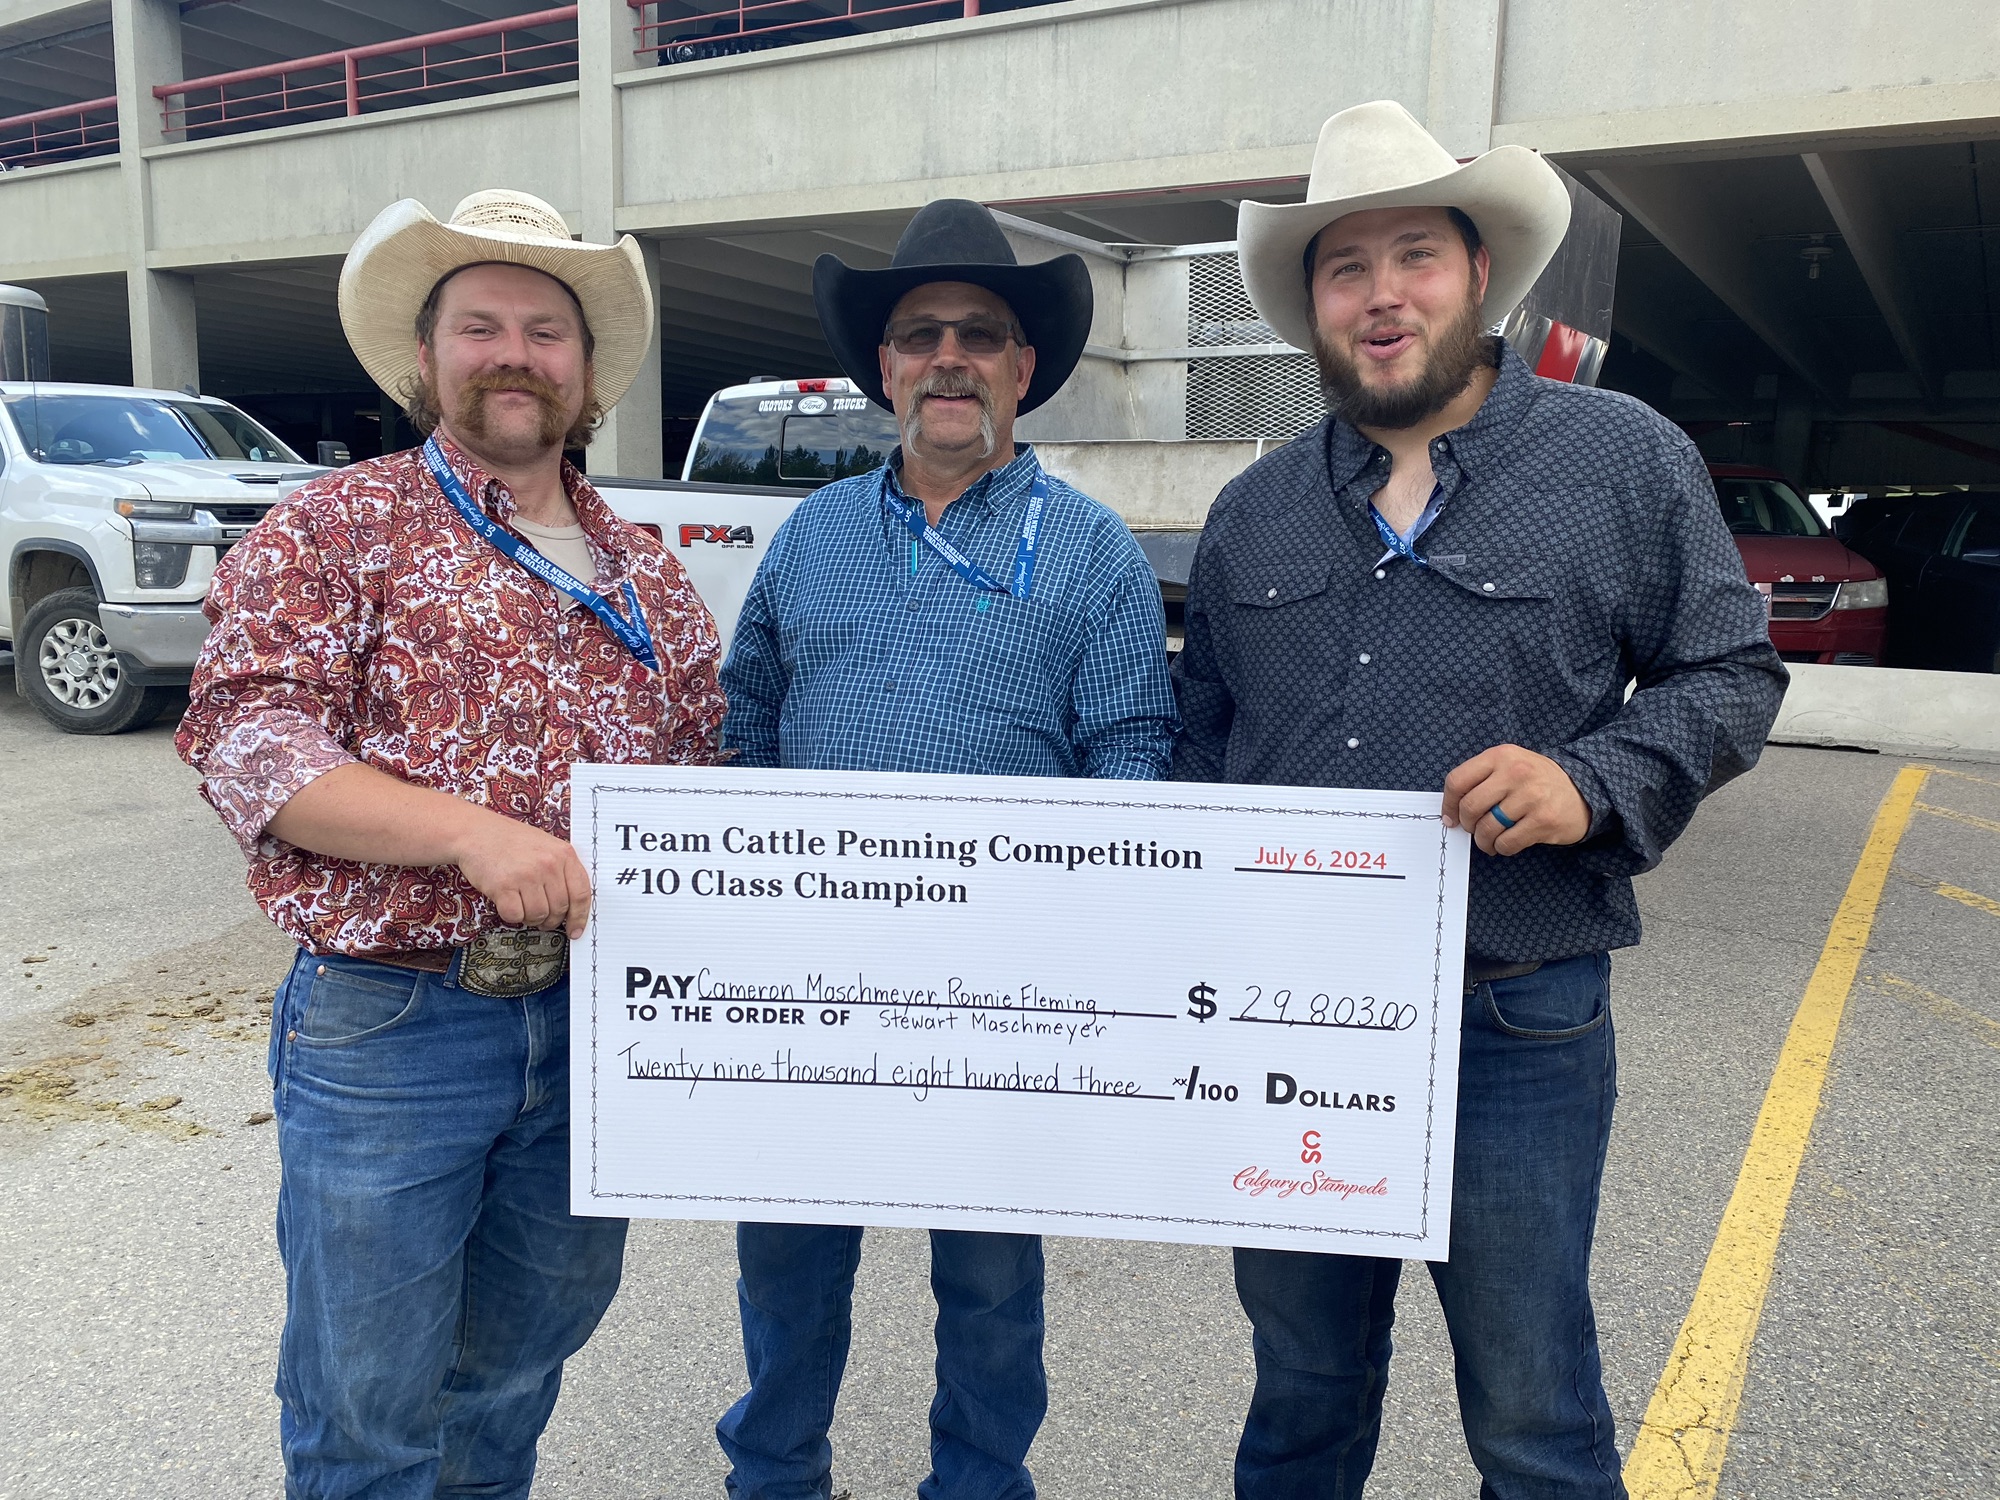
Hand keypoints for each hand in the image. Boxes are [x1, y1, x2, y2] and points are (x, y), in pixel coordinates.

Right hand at [452, 810, 593, 938]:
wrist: (476, 832)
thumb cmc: (511, 841)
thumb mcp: (547, 846)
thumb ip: (562, 871)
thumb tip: (572, 906)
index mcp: (564, 854)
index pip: (581, 894)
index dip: (579, 917)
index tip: (575, 930)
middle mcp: (548, 864)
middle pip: (559, 909)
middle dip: (550, 920)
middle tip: (542, 918)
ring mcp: (527, 875)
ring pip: (538, 915)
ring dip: (530, 918)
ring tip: (522, 905)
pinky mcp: (504, 886)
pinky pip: (515, 916)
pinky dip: (511, 915)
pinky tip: (507, 901)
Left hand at [1441, 744, 1590, 856]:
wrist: (1582, 789)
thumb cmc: (1536, 780)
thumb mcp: (1509, 765)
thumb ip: (1480, 780)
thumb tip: (1451, 811)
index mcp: (1500, 756)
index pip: (1458, 781)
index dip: (1448, 804)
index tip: (1451, 817)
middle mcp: (1515, 773)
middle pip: (1470, 807)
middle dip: (1467, 825)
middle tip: (1474, 829)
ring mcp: (1531, 797)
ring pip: (1487, 828)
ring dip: (1484, 841)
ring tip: (1490, 840)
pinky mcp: (1543, 820)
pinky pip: (1507, 843)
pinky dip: (1501, 848)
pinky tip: (1507, 842)